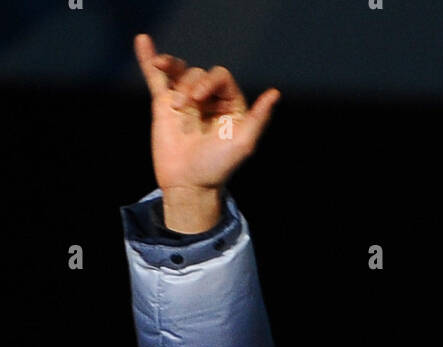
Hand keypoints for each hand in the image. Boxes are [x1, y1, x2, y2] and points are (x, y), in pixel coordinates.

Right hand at [133, 32, 279, 227]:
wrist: (188, 185)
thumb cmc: (218, 167)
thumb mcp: (244, 143)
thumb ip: (259, 118)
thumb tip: (275, 93)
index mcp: (230, 106)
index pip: (221, 76)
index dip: (210, 81)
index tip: (200, 98)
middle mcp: (208, 101)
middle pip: (199, 73)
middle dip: (193, 86)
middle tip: (188, 107)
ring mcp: (185, 101)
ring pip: (179, 72)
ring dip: (174, 78)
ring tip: (174, 102)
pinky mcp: (164, 105)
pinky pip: (156, 78)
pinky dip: (149, 59)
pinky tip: (143, 41)